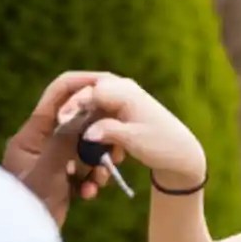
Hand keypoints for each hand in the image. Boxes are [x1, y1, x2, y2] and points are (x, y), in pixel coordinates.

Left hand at [3, 71, 122, 225]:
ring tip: (96, 180)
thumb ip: (66, 138)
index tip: (103, 82)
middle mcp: (36, 146)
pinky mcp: (57, 181)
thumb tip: (85, 109)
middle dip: (94, 137)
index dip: (78, 87)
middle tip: (110, 147)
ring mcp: (48, 164)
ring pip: (81, 150)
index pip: (54, 99)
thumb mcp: (49, 170)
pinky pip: (81, 171)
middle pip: (74, 125)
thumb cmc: (28, 206)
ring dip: (94, 164)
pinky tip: (88, 194)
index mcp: (28, 137)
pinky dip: (89, 181)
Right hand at [71, 76, 206, 190]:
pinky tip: (94, 143)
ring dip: (81, 118)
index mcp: (125, 91)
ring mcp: (118, 98)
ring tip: (76, 137)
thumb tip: (88, 132)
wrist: (181, 153)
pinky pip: (95, 114)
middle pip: (83, 88)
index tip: (61, 122)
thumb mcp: (136, 140)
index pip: (90, 90)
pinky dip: (91, 127)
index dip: (72, 104)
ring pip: (87, 102)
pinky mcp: (118, 111)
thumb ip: (111, 132)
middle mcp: (120, 89)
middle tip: (59, 125)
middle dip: (70, 105)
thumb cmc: (162, 145)